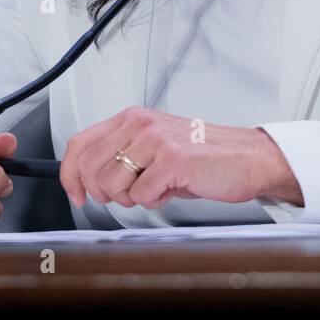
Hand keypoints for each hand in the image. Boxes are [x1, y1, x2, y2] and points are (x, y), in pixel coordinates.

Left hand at [59, 107, 302, 211]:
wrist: (248, 158)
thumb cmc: (206, 155)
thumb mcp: (156, 146)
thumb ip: (124, 155)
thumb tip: (89, 179)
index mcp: (133, 118)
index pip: (80, 143)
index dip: (70, 175)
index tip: (76, 194)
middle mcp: (141, 124)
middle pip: (90, 167)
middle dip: (102, 193)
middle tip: (126, 196)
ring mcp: (156, 140)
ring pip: (113, 184)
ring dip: (132, 198)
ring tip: (156, 189)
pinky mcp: (172, 160)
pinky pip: (141, 195)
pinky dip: (154, 201)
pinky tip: (171, 190)